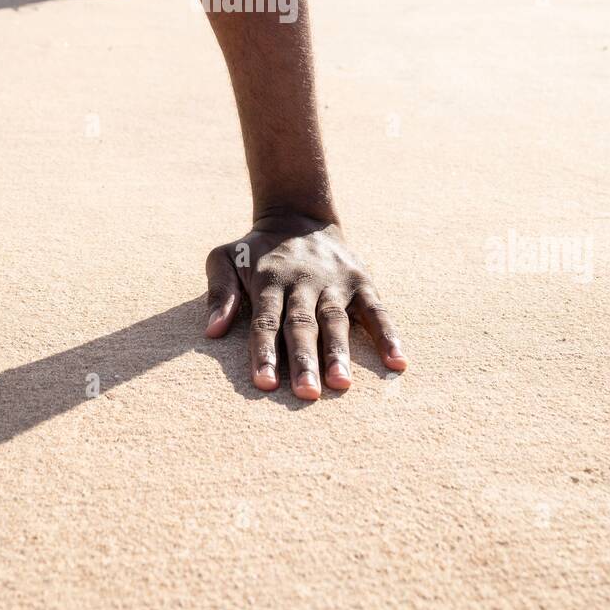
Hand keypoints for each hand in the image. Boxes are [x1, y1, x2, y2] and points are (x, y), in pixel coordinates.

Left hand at [205, 216, 406, 399]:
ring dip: (339, 352)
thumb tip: (213, 330)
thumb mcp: (225, 258)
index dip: (264, 352)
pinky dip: (388, 334)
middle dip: (303, 359)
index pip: (265, 320)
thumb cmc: (256, 250)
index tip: (264, 383)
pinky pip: (376, 309)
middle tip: (306, 393)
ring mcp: (334, 282)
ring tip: (341, 384)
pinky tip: (396, 361)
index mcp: (269, 280)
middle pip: (302, 325)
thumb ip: (219, 292)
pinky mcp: (360, 280)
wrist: (298, 216)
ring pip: (336, 320)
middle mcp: (302, 282)